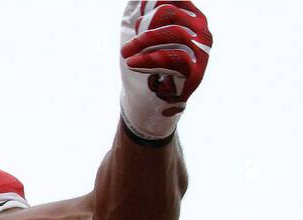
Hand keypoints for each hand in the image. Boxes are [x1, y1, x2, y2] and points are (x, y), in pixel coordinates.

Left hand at [119, 1, 212, 141]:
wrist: (150, 102)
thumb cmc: (145, 66)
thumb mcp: (141, 34)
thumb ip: (143, 11)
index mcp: (190, 16)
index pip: (170, 0)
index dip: (148, 8)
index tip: (134, 27)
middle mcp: (201, 29)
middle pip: (168, 13)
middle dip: (142, 29)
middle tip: (125, 49)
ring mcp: (202, 50)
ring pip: (173, 33)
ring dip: (143, 43)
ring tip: (126, 55)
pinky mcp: (197, 71)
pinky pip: (175, 57)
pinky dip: (149, 59)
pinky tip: (132, 63)